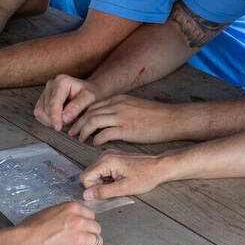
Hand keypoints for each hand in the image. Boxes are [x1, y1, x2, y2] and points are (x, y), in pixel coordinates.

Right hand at [11, 202, 103, 244]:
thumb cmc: (29, 230)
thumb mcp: (48, 212)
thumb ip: (63, 214)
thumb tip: (67, 219)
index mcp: (71, 209)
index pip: (90, 216)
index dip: (85, 224)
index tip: (79, 230)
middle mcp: (79, 221)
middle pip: (96, 228)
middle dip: (88, 234)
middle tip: (78, 241)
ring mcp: (81, 238)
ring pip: (98, 241)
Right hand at [34, 74, 100, 130]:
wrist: (89, 91)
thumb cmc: (91, 94)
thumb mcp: (90, 98)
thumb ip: (78, 106)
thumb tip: (64, 117)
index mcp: (62, 81)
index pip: (54, 102)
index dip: (55, 116)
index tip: (58, 128)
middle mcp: (51, 83)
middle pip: (46, 108)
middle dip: (56, 119)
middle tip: (71, 122)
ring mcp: (46, 90)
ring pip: (40, 111)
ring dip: (51, 120)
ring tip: (67, 120)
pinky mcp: (43, 98)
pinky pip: (39, 113)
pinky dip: (47, 120)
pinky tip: (59, 119)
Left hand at [67, 95, 183, 145]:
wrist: (172, 119)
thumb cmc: (156, 116)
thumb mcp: (135, 106)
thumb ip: (121, 110)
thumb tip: (109, 118)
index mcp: (119, 99)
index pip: (92, 105)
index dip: (81, 115)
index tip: (76, 124)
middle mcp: (117, 105)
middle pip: (89, 112)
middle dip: (77, 123)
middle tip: (72, 133)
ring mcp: (122, 116)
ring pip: (93, 121)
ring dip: (83, 131)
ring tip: (79, 139)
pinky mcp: (127, 129)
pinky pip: (104, 134)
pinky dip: (96, 139)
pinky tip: (95, 144)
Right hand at [79, 150, 165, 199]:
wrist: (159, 167)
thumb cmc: (146, 176)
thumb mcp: (124, 188)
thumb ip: (103, 192)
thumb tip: (86, 195)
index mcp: (107, 161)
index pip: (85, 177)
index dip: (93, 189)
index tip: (106, 192)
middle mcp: (105, 155)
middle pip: (89, 174)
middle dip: (98, 185)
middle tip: (114, 188)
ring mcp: (109, 155)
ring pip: (95, 173)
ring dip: (103, 182)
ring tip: (118, 183)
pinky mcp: (113, 157)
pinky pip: (102, 170)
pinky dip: (107, 178)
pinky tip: (119, 179)